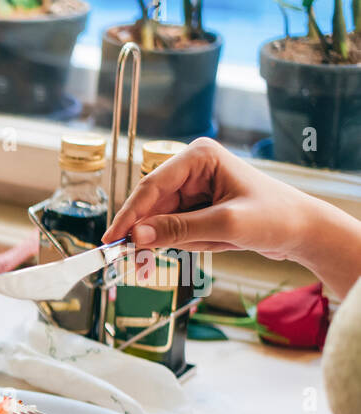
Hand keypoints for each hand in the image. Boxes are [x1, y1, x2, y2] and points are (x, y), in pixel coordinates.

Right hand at [103, 137, 360, 295]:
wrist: (303, 231)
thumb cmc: (275, 218)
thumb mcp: (225, 226)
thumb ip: (178, 230)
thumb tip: (135, 236)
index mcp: (199, 156)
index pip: (152, 187)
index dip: (129, 215)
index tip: (111, 241)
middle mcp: (192, 168)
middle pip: (152, 205)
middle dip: (153, 231)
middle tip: (146, 257)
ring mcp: (193, 187)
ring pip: (160, 220)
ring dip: (176, 239)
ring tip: (212, 243)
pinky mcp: (195, 206)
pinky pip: (173, 228)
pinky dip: (185, 242)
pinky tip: (212, 243)